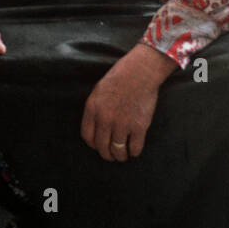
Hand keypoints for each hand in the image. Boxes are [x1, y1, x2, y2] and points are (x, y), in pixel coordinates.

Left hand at [81, 43, 175, 161]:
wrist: (141, 71)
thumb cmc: (121, 77)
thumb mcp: (99, 90)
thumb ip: (95, 109)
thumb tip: (97, 127)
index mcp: (93, 108)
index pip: (87, 137)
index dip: (93, 145)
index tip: (99, 145)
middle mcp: (105, 119)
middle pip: (101, 147)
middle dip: (106, 154)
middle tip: (111, 155)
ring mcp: (122, 123)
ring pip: (117, 151)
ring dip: (120, 156)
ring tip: (123, 156)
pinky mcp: (139, 126)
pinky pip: (135, 148)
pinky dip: (134, 152)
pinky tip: (134, 149)